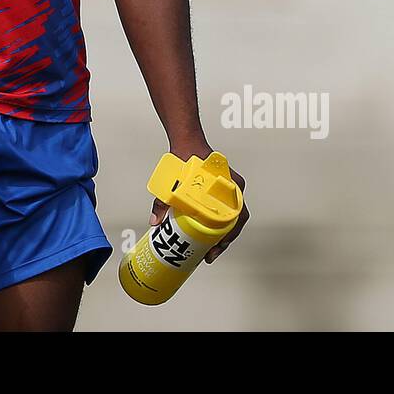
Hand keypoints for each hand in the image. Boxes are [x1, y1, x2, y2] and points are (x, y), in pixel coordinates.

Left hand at [149, 140, 248, 264]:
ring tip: (208, 246)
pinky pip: (222, 209)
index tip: (216, 250)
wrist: (186, 139)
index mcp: (230, 188)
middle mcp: (233, 189)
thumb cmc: (187, 157)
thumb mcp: (175, 182)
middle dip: (223, 240)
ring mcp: (228, 189)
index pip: (237, 219)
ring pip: (229, 217)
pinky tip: (206, 230)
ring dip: (221, 232)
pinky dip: (216, 221)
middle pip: (234, 222)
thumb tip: (155, 222)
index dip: (228, 238)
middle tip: (209, 254)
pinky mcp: (219, 189)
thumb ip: (163, 202)